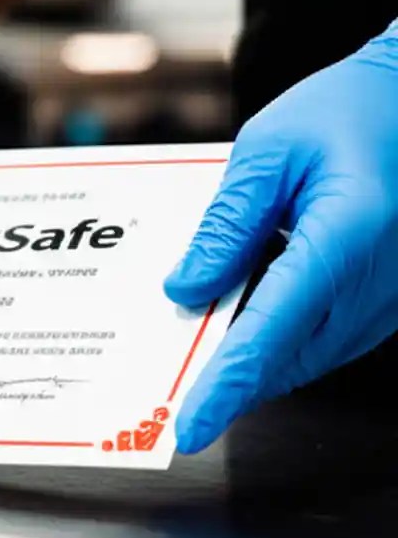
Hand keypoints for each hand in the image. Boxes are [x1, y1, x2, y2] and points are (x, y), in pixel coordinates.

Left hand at [165, 22, 397, 453]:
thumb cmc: (349, 110)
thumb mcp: (269, 150)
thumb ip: (227, 223)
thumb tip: (186, 290)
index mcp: (351, 234)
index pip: (273, 329)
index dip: (227, 385)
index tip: (191, 427)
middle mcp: (380, 280)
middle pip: (288, 356)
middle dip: (227, 378)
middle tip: (163, 388)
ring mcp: (391, 298)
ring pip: (305, 355)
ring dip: (250, 359)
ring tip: (193, 346)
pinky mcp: (386, 302)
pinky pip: (323, 337)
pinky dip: (277, 338)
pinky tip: (237, 316)